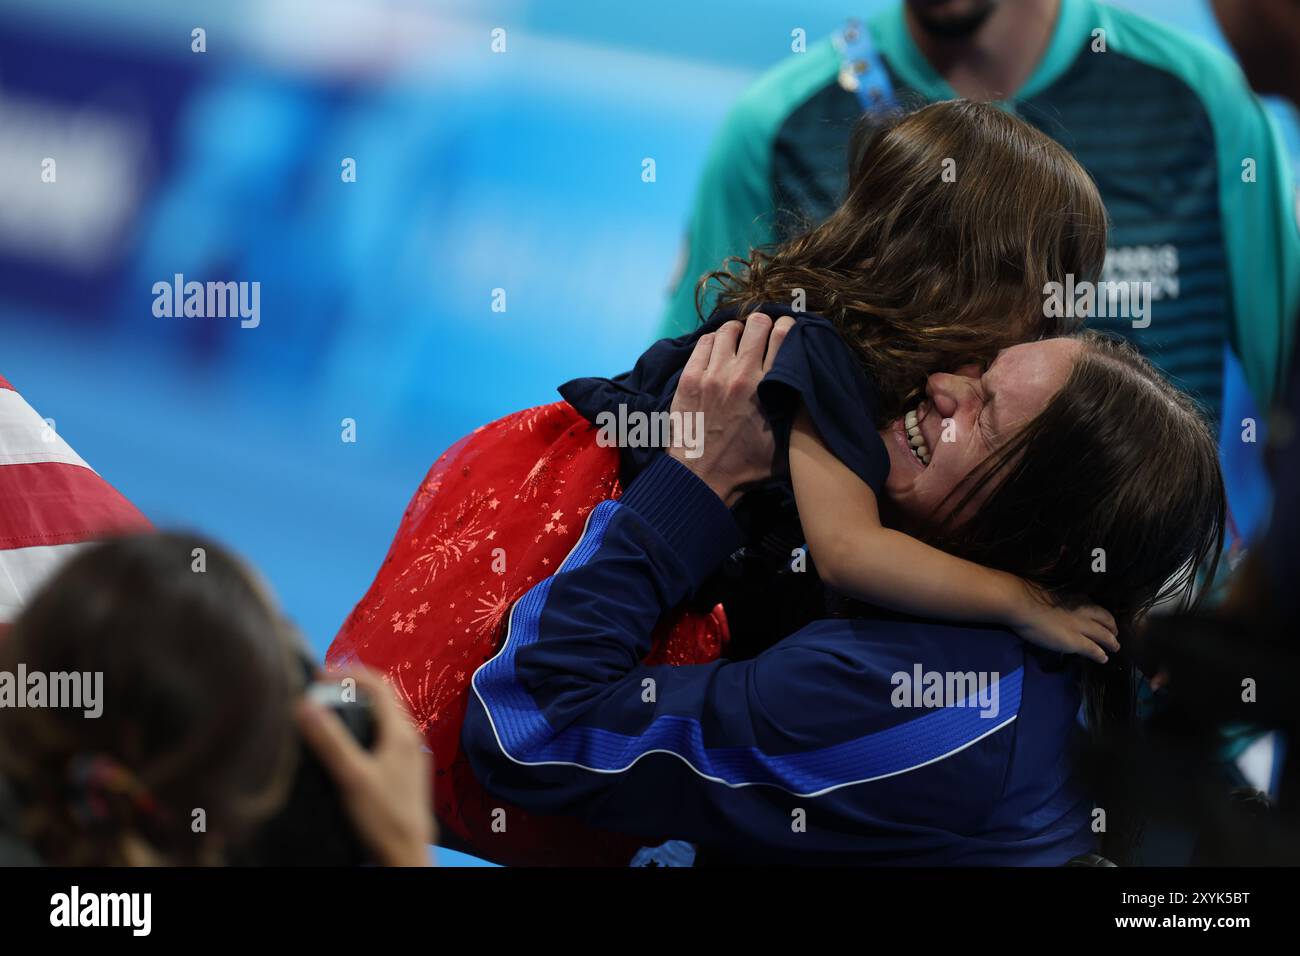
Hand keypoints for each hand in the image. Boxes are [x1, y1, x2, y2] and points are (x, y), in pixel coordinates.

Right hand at [297, 666, 434, 865]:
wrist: (407, 852)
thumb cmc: (384, 817)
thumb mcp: (352, 777)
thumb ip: (330, 741)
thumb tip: (306, 705)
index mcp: (401, 732)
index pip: (378, 685)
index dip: (348, 673)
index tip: (320, 676)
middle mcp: (410, 737)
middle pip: (382, 698)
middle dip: (352, 687)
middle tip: (322, 688)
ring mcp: (410, 753)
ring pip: (384, 717)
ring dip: (359, 707)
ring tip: (329, 710)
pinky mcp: (405, 769)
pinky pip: (385, 735)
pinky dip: (365, 727)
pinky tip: (347, 743)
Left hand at [667, 312, 794, 505]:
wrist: (702, 479)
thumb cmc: (747, 467)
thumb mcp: (785, 445)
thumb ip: (800, 417)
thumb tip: (814, 395)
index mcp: (767, 388)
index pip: (783, 336)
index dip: (788, 327)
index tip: (788, 330)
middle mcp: (740, 375)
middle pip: (757, 324)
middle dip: (764, 325)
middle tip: (763, 335)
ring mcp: (711, 375)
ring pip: (728, 329)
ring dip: (738, 332)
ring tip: (740, 341)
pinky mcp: (689, 378)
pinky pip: (704, 342)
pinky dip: (715, 342)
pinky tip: (719, 351)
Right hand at [1011, 582, 1118, 663]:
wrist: (1022, 605)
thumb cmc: (1028, 597)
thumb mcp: (1050, 596)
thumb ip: (1060, 602)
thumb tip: (1059, 607)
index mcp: (1075, 598)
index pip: (1095, 607)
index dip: (1103, 615)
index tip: (1104, 619)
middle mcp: (1082, 611)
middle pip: (1105, 620)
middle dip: (1112, 627)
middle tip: (1115, 633)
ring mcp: (1080, 627)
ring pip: (1104, 635)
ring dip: (1111, 642)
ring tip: (1115, 647)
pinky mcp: (1076, 641)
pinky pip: (1093, 649)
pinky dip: (1100, 654)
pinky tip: (1104, 659)